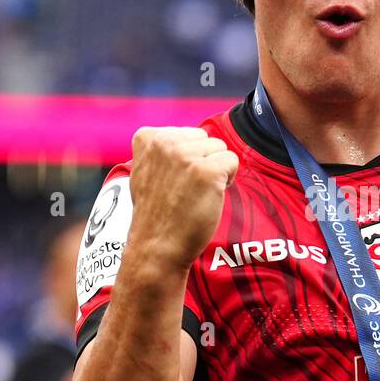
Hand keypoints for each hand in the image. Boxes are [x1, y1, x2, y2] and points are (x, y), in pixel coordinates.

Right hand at [127, 126, 237, 273]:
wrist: (156, 247)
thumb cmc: (157, 213)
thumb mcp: (146, 170)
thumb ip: (164, 150)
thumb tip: (195, 137)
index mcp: (147, 137)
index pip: (189, 133)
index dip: (189, 158)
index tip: (174, 180)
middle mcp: (164, 142)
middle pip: (206, 139)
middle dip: (204, 162)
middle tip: (187, 189)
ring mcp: (185, 156)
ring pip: (220, 149)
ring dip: (216, 171)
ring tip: (196, 193)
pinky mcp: (206, 171)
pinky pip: (232, 162)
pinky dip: (227, 180)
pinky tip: (209, 196)